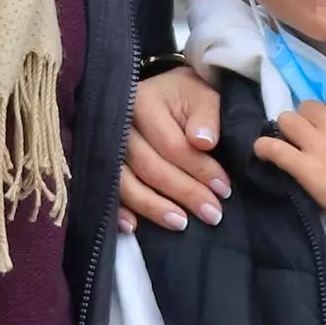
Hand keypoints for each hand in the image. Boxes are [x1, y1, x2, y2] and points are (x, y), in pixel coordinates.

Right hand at [121, 64, 227, 231]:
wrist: (165, 97)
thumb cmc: (186, 99)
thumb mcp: (203, 97)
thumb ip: (207, 116)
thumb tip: (203, 141)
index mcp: (142, 102)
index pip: (172, 145)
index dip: (199, 170)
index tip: (224, 189)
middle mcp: (118, 125)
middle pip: (149, 167)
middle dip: (184, 193)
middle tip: (212, 215)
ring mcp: (105, 147)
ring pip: (125, 183)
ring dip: (153, 207)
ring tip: (181, 224)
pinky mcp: (102, 166)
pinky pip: (107, 192)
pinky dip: (118, 212)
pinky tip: (133, 227)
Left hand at [252, 90, 325, 234]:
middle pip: (308, 107)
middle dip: (309, 118)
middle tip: (312, 134)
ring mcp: (315, 144)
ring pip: (287, 120)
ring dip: (287, 128)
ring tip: (290, 140)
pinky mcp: (303, 168)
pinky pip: (274, 149)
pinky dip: (264, 147)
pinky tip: (262, 150)